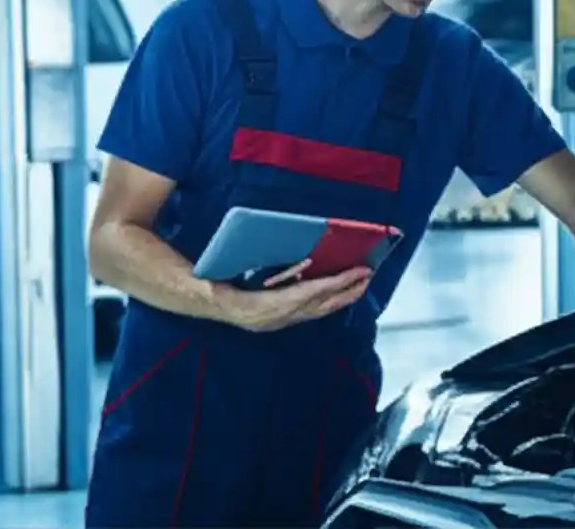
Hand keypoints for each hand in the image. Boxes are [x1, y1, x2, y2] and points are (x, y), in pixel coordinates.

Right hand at [215, 259, 371, 331]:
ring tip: (360, 284)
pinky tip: (336, 295)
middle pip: (321, 305)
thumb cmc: (219, 279)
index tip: (358, 272)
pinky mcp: (279, 321)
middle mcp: (278, 317)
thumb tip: (298, 255)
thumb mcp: (237, 268)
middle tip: (368, 276)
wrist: (206, 302)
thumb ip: (262, 262)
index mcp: (268, 305)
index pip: (312, 293)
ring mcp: (279, 321)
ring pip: (317, 311)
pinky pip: (309, 312)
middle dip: (347, 292)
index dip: (337, 282)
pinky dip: (326, 302)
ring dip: (340, 298)